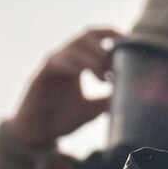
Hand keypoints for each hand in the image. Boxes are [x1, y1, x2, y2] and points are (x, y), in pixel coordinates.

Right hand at [5, 27, 120, 146]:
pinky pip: (58, 61)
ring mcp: (52, 65)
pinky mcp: (41, 75)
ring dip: (93, 59)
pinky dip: (75, 66)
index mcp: (77, 62)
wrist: (37, 135)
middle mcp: (64, 58)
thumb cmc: (62, 119)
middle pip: (86, 37)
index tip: (128, 41)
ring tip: (105, 78)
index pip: (94, 36)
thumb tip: (130, 96)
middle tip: (116, 69)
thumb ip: (108, 100)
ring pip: (74, 47)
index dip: (110, 33)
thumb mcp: (92, 109)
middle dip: (105, 50)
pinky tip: (87, 77)